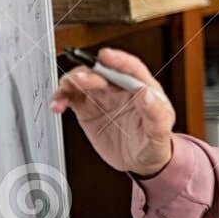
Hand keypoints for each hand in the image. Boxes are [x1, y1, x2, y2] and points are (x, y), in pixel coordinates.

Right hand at [50, 48, 174, 176]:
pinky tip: (58, 104)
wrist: (138, 161)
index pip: (131, 68)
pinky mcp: (87, 109)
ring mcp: (102, 97)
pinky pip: (71, 97)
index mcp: (143, 89)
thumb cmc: (154, 144)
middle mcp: (121, 89)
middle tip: (79, 80)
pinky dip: (61, 98)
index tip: (105, 55)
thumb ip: (156, 112)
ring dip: (70, 82)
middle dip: (89, 72)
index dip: (118, 60)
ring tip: (64, 92)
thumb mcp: (160, 132)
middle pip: (102, 72)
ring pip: (83, 81)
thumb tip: (147, 93)